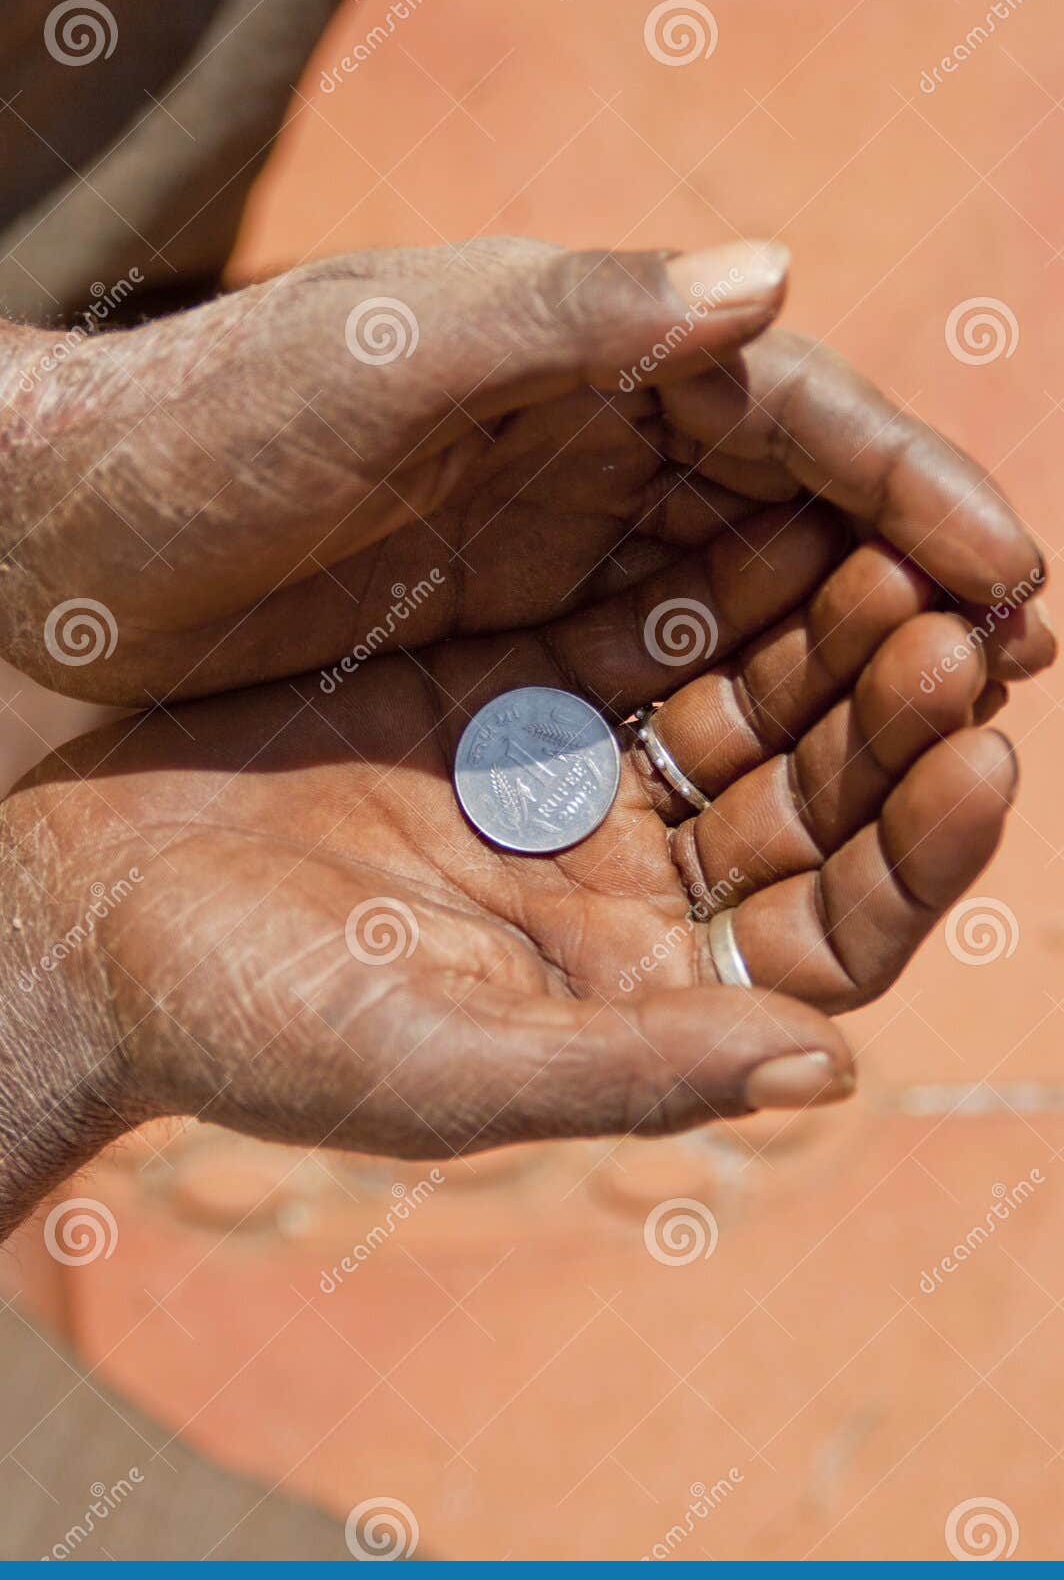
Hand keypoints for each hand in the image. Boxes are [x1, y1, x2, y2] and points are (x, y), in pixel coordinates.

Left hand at [0, 238, 1050, 703]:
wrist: (56, 548)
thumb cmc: (201, 429)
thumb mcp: (371, 357)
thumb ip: (565, 319)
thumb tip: (776, 278)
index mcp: (588, 368)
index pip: (795, 421)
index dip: (912, 490)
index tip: (1010, 575)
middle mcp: (599, 470)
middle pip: (801, 534)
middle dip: (911, 597)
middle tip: (1008, 672)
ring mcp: (565, 582)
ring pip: (751, 631)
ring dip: (851, 685)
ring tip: (948, 746)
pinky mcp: (521, 679)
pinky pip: (669, 712)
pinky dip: (748, 745)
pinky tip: (805, 800)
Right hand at [0, 505, 1030, 1232]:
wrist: (84, 918)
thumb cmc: (242, 1026)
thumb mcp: (431, 1066)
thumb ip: (625, 1070)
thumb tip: (827, 1070)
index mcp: (637, 1000)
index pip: (828, 935)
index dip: (918, 853)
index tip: (984, 752)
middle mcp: (629, 896)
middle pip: (806, 802)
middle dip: (887, 715)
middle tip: (959, 618)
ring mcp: (573, 786)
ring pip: (740, 702)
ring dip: (819, 629)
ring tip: (900, 546)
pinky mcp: (507, 695)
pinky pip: (640, 626)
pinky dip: (709, 575)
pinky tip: (773, 509)